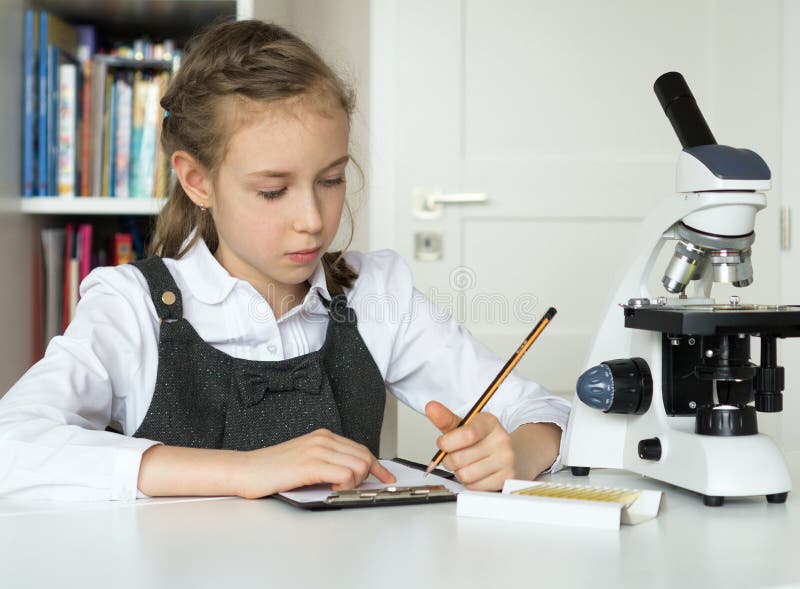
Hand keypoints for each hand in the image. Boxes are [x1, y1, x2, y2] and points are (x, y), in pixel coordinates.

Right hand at [235, 429, 395, 498]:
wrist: (246, 470)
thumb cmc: (271, 469)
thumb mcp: (305, 459)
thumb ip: (327, 461)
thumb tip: (352, 475)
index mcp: (323, 436)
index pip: (361, 449)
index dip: (377, 466)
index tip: (385, 478)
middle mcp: (323, 439)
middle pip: (365, 456)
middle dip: (366, 477)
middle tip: (352, 489)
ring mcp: (318, 450)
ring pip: (359, 465)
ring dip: (354, 483)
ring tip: (337, 489)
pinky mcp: (311, 464)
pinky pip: (345, 475)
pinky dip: (345, 486)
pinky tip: (331, 489)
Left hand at [425, 400, 515, 490]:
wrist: (506, 454)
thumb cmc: (481, 440)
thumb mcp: (464, 426)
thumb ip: (445, 419)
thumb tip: (431, 407)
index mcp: (489, 422)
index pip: (467, 434)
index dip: (447, 443)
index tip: (443, 443)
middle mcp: (501, 440)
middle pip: (459, 458)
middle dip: (449, 460)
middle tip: (455, 455)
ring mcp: (506, 460)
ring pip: (464, 475)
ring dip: (459, 472)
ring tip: (467, 464)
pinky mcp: (506, 479)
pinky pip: (473, 487)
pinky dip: (470, 483)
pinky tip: (476, 473)